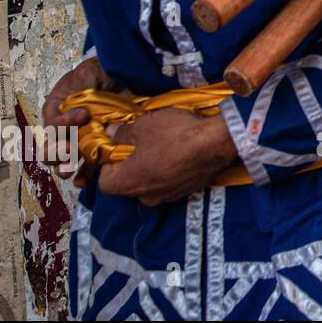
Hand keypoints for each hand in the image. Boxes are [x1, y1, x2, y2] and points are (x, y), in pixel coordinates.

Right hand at [43, 56, 113, 184]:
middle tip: (70, 150)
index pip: (51, 126)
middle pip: (52, 149)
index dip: (62, 125)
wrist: (129, 74)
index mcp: (57, 111)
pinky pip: (88, 167)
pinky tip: (84, 182)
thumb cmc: (103, 72)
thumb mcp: (84, 76)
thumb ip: (73, 93)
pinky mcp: (101, 146)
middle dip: (56, 154)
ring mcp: (84, 139)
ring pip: (66, 162)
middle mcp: (67, 128)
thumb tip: (73, 115)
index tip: (83, 114)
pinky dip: (84, 176)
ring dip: (65, 168)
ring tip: (70, 170)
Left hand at [98, 110, 238, 205]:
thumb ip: (122, 133)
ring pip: (150, 186)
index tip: (116, 150)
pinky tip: (179, 155)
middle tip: (139, 147)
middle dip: (131, 167)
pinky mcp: (187, 191)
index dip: (107, 166)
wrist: (217, 142)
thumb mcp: (143, 126)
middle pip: (129, 185)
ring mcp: (168, 196)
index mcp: (129, 183)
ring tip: (162, 150)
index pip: (104, 183)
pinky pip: (170, 184)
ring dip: (151, 171)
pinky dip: (170, 173)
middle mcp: (146, 196)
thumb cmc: (175, 134)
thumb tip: (111, 133)